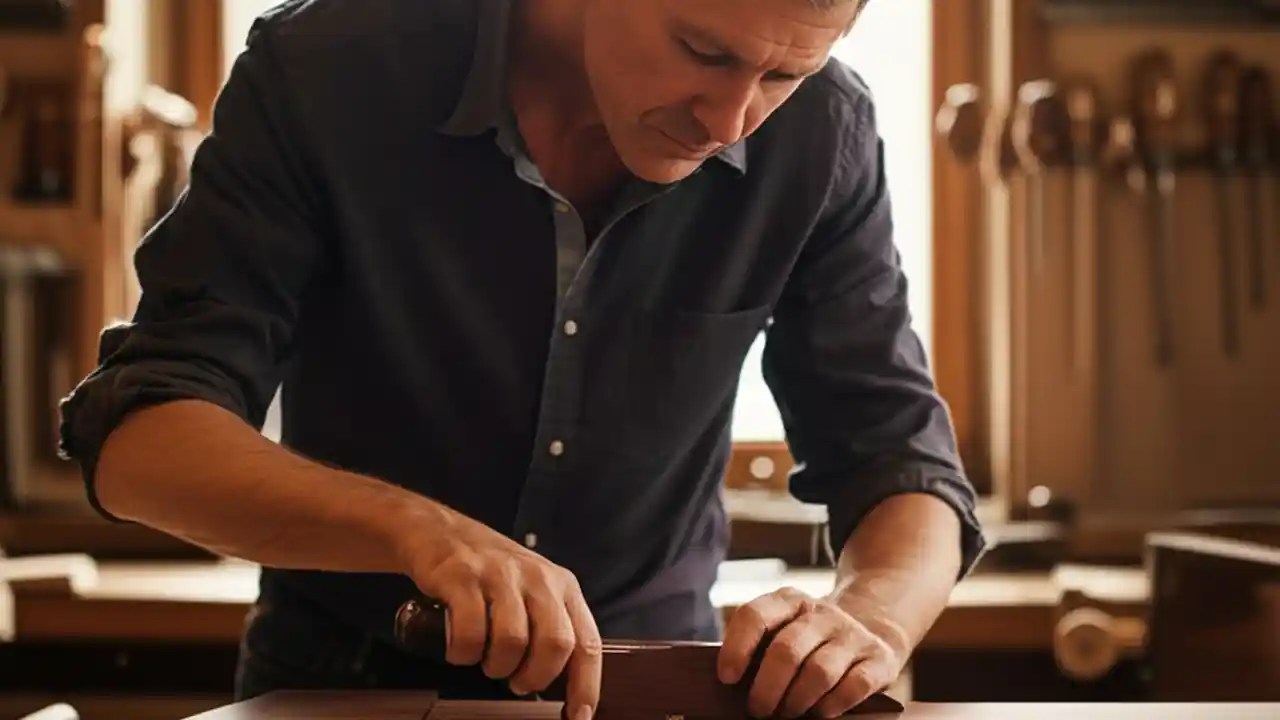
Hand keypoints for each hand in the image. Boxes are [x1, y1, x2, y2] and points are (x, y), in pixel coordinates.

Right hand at [397, 505, 600, 719]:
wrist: (441, 530)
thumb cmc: (492, 572)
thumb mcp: (533, 592)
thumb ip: (550, 628)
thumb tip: (563, 686)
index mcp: (562, 586)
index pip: (586, 642)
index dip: (585, 685)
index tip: (578, 715)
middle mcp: (537, 578)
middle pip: (555, 644)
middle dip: (535, 677)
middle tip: (517, 682)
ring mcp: (500, 575)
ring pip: (512, 641)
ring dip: (496, 665)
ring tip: (486, 660)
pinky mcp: (462, 576)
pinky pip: (470, 631)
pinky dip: (463, 652)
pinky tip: (460, 649)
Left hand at [717, 587, 906, 718]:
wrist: (873, 626)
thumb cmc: (811, 639)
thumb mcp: (786, 626)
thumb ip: (759, 645)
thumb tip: (727, 683)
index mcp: (790, 601)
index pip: (755, 615)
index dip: (736, 648)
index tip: (727, 678)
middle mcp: (822, 613)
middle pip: (786, 650)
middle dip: (766, 688)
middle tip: (757, 710)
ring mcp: (853, 634)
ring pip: (819, 672)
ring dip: (796, 701)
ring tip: (786, 714)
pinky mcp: (879, 659)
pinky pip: (853, 686)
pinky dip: (830, 706)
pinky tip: (817, 713)